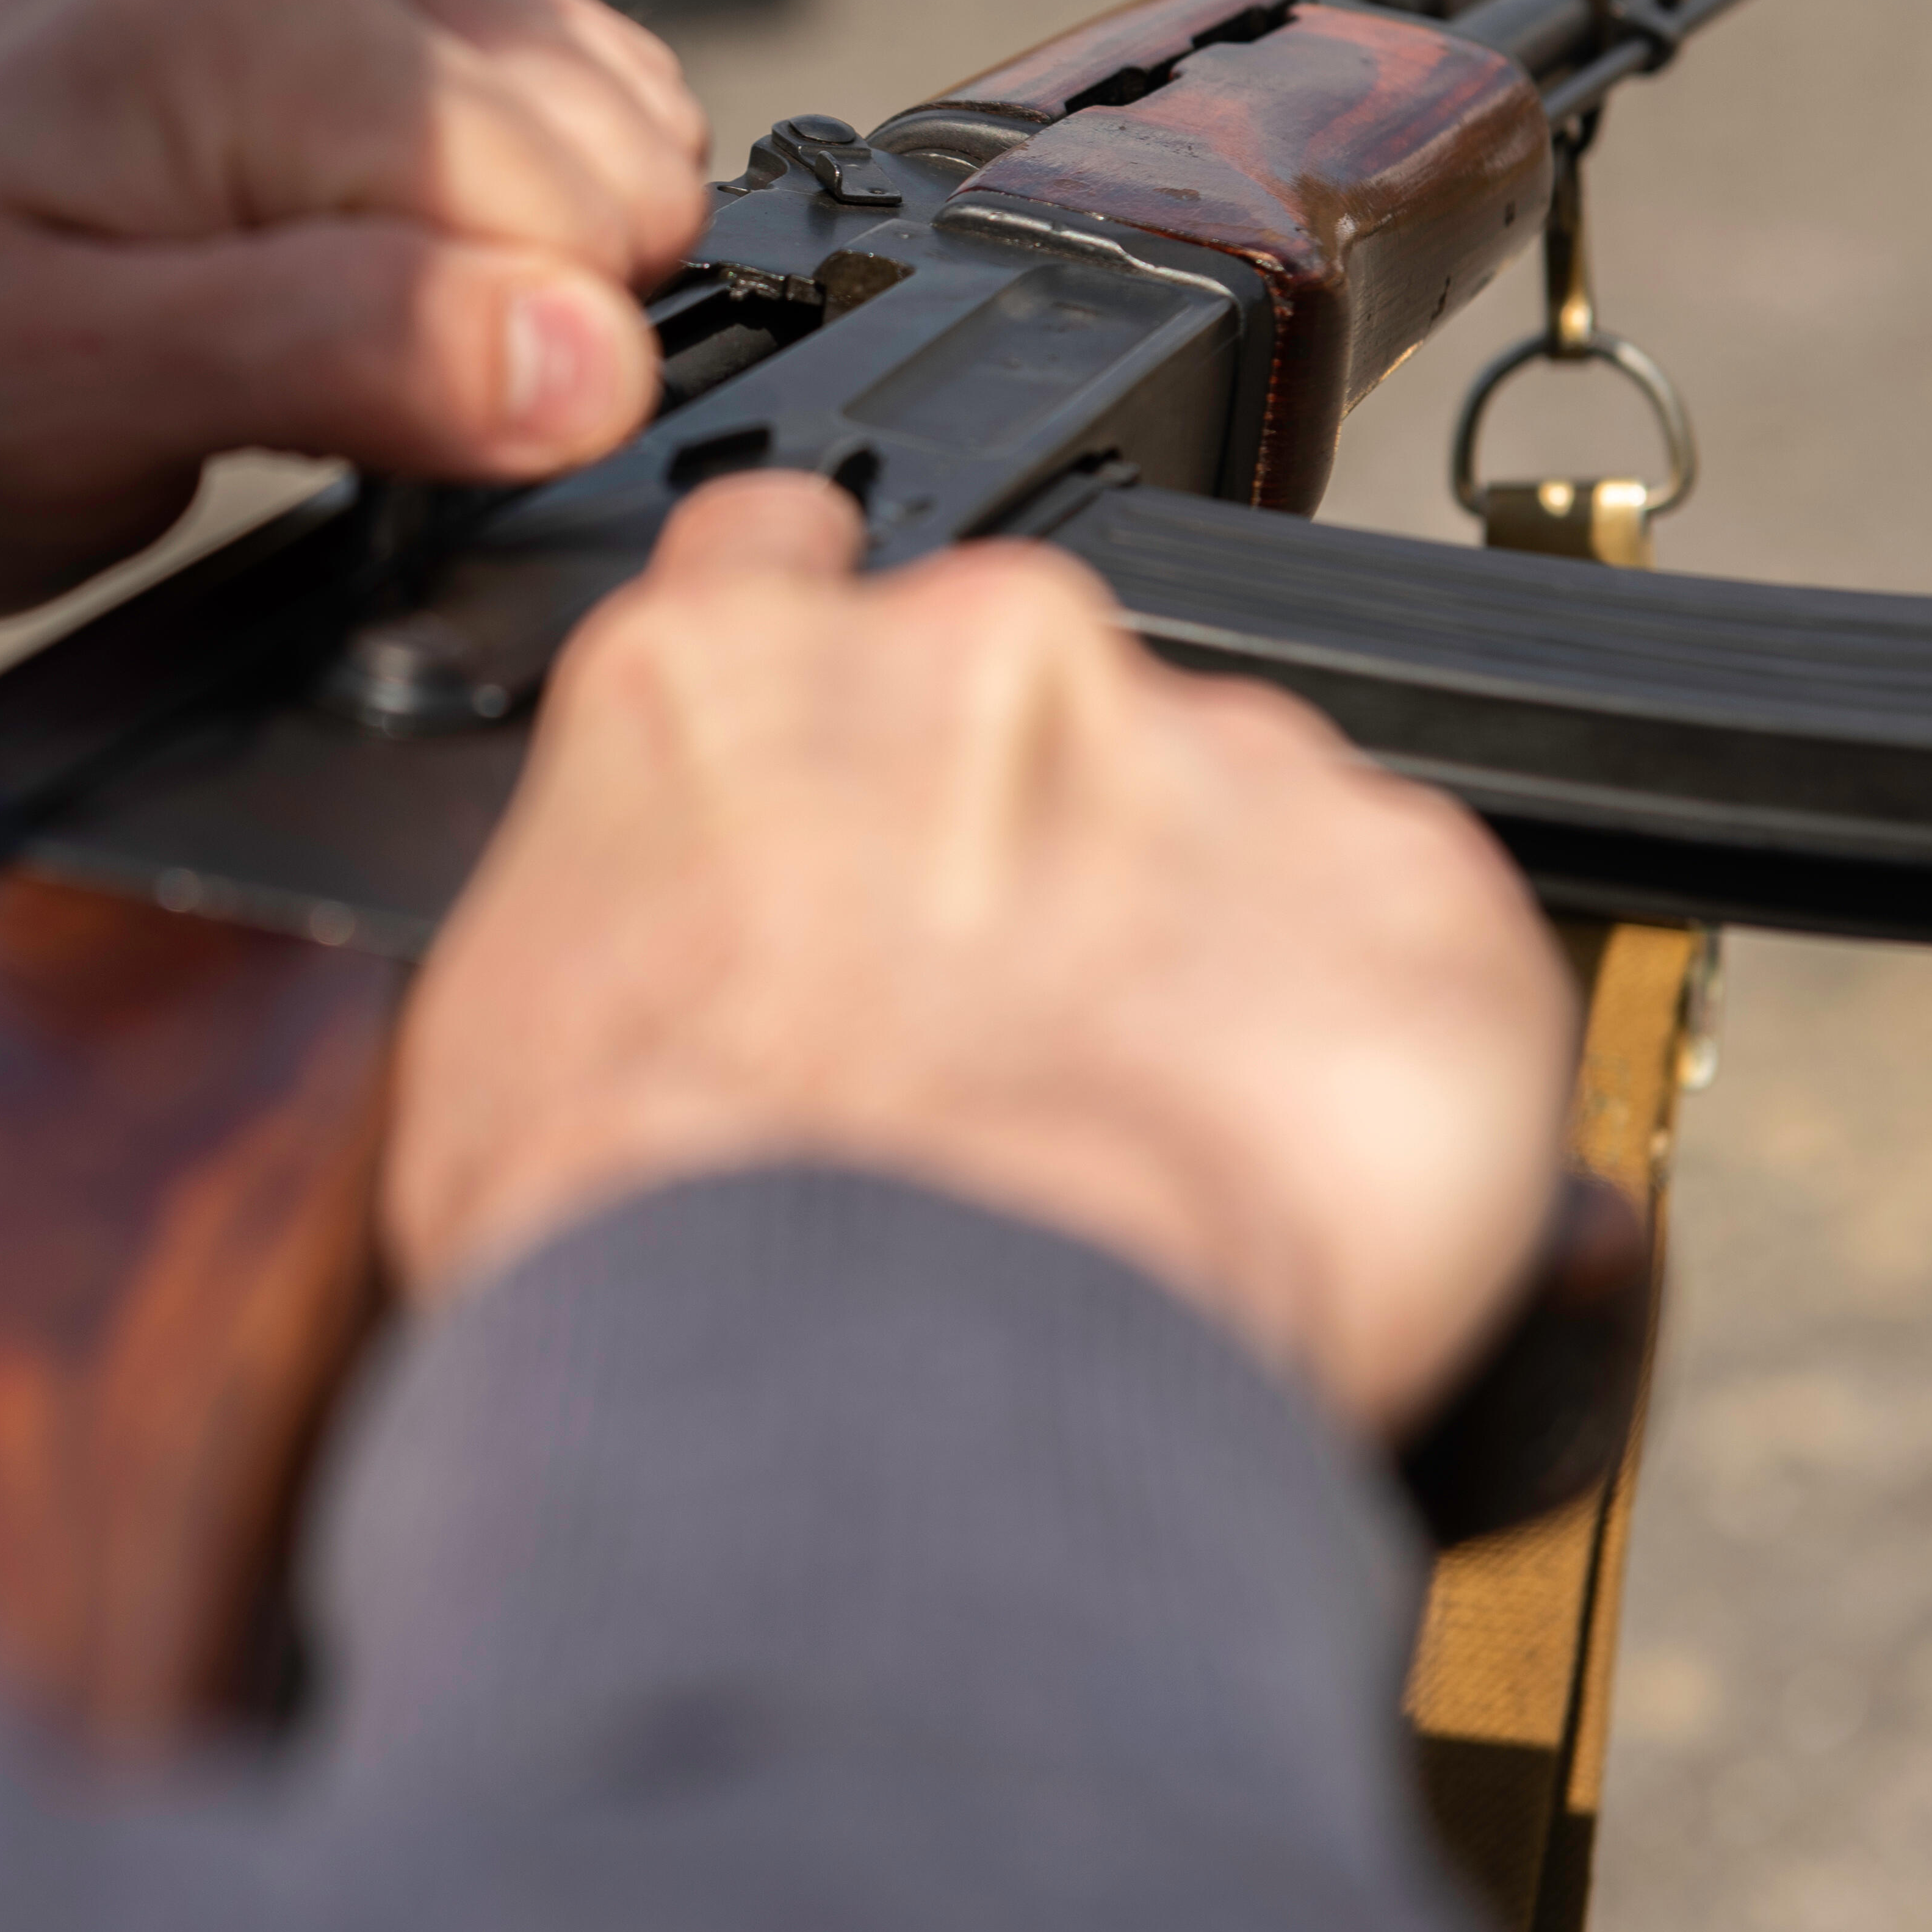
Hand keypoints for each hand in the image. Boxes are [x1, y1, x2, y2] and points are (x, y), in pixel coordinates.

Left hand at [0, 0, 711, 614]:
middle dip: (492, 310)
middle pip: (623, 174)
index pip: (585, 223)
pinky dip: (471, 221)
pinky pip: (563, 118)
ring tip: (275, 305)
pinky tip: (306, 249)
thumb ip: (344, 362)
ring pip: (618, 146)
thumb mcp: (67, 415)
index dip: (494, 372)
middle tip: (269, 360)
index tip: (309, 410)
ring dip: (486, 268)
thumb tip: (591, 358)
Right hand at [386, 474, 1580, 1435]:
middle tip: (1015, 1065)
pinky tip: (1290, 1207)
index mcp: (733, 679)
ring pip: (1247, 831)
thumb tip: (686, 1010)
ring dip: (1221, 968)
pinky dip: (1385, 1077)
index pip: (782, 550)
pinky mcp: (1408, 884)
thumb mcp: (507, 1060)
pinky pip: (1424, 965)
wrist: (871, 1381)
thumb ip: (624, 937)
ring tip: (1152, 1176)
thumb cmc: (656, 1262)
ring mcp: (1210, 748)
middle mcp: (981, 656)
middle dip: (1042, 859)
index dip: (834, 680)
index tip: (870, 772)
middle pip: (1043, 712)